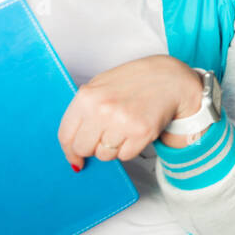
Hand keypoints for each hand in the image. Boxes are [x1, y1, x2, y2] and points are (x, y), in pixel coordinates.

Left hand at [58, 55, 202, 169]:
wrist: (168, 78)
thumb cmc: (134, 81)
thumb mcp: (100, 86)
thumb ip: (82, 112)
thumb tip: (71, 146)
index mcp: (87, 97)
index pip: (66, 135)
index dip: (69, 150)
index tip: (74, 156)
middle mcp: (103, 110)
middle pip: (83, 148)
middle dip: (92, 147)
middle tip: (105, 135)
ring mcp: (123, 122)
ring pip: (104, 155)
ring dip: (112, 147)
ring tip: (123, 128)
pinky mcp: (142, 133)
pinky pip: (124, 156)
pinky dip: (129, 148)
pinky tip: (134, 131)